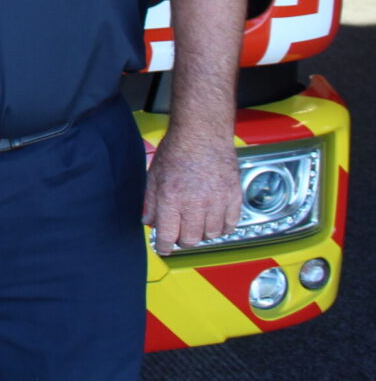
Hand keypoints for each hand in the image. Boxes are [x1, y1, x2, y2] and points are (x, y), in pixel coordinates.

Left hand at [142, 129, 240, 254]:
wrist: (202, 133)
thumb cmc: (178, 149)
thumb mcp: (154, 175)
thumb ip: (151, 201)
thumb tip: (149, 221)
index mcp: (172, 198)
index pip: (167, 236)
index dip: (164, 246)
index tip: (163, 248)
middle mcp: (195, 203)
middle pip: (191, 240)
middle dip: (183, 240)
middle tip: (180, 234)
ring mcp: (217, 201)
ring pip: (211, 235)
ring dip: (203, 234)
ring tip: (197, 224)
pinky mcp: (233, 197)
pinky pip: (231, 224)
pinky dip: (223, 227)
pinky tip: (215, 220)